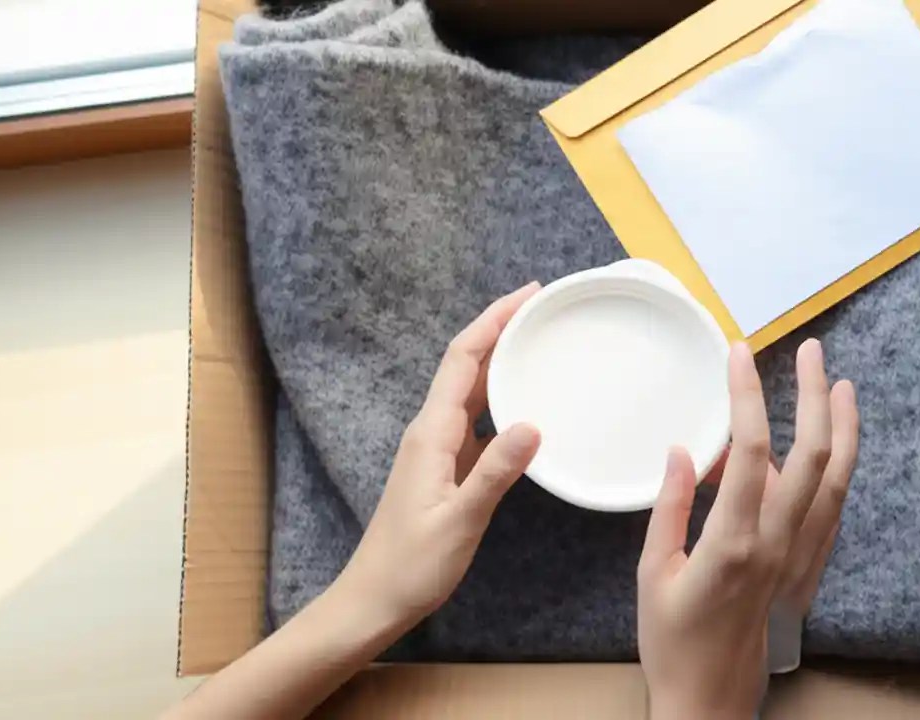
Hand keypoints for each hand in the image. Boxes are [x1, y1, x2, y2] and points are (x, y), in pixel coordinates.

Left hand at [338, 281, 542, 631]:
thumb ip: (494, 473)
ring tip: (541, 342)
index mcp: (431, 433)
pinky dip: (501, 400)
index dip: (494, 319)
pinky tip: (527, 405)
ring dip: (502, 360)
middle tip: (545, 308)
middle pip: (466, 364)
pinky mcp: (445, 468)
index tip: (530, 293)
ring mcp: (437, 449)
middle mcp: (431, 431)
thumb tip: (532, 424)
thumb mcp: (460, 521)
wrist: (374, 599)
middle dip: (501, 328)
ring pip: (471, 389)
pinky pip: (476, 419)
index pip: (463, 358)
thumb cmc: (412, 565)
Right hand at [637, 339, 858, 719]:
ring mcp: (798, 558)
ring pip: (836, 481)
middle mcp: (777, 544)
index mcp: (733, 542)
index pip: (751, 450)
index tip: (739, 354)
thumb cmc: (672, 643)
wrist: (711, 703)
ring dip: (843, 429)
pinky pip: (833, 512)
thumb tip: (683, 451)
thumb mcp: (651, 574)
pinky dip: (839, 471)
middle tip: (809, 351)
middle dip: (814, 396)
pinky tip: (834, 448)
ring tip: (841, 385)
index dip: (748, 396)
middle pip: (812, 456)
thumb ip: (671, 508)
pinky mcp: (806, 571)